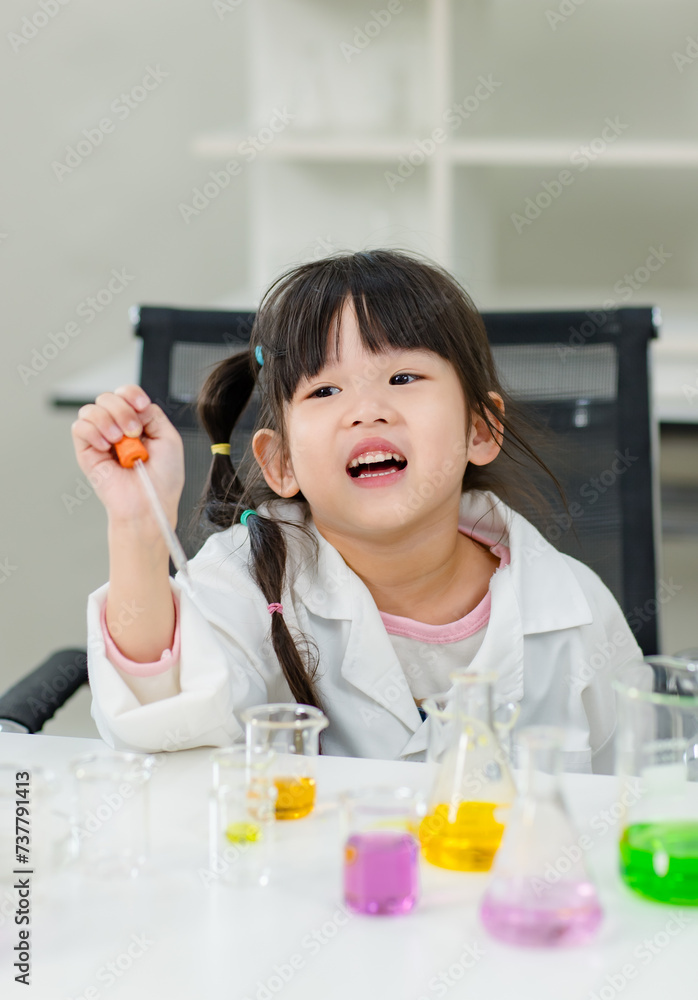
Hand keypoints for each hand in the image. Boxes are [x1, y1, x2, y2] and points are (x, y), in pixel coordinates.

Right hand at [71, 385, 184, 533]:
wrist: (149, 504)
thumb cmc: (162, 480)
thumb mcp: (169, 439)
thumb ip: (153, 415)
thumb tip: (135, 404)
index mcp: (138, 423)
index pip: (126, 394)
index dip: (131, 394)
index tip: (141, 406)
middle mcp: (118, 429)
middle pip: (108, 397)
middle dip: (122, 410)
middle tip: (133, 432)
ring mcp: (101, 439)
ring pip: (91, 409)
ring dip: (107, 420)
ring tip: (119, 441)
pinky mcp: (86, 452)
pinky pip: (79, 427)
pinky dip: (93, 432)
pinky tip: (106, 447)